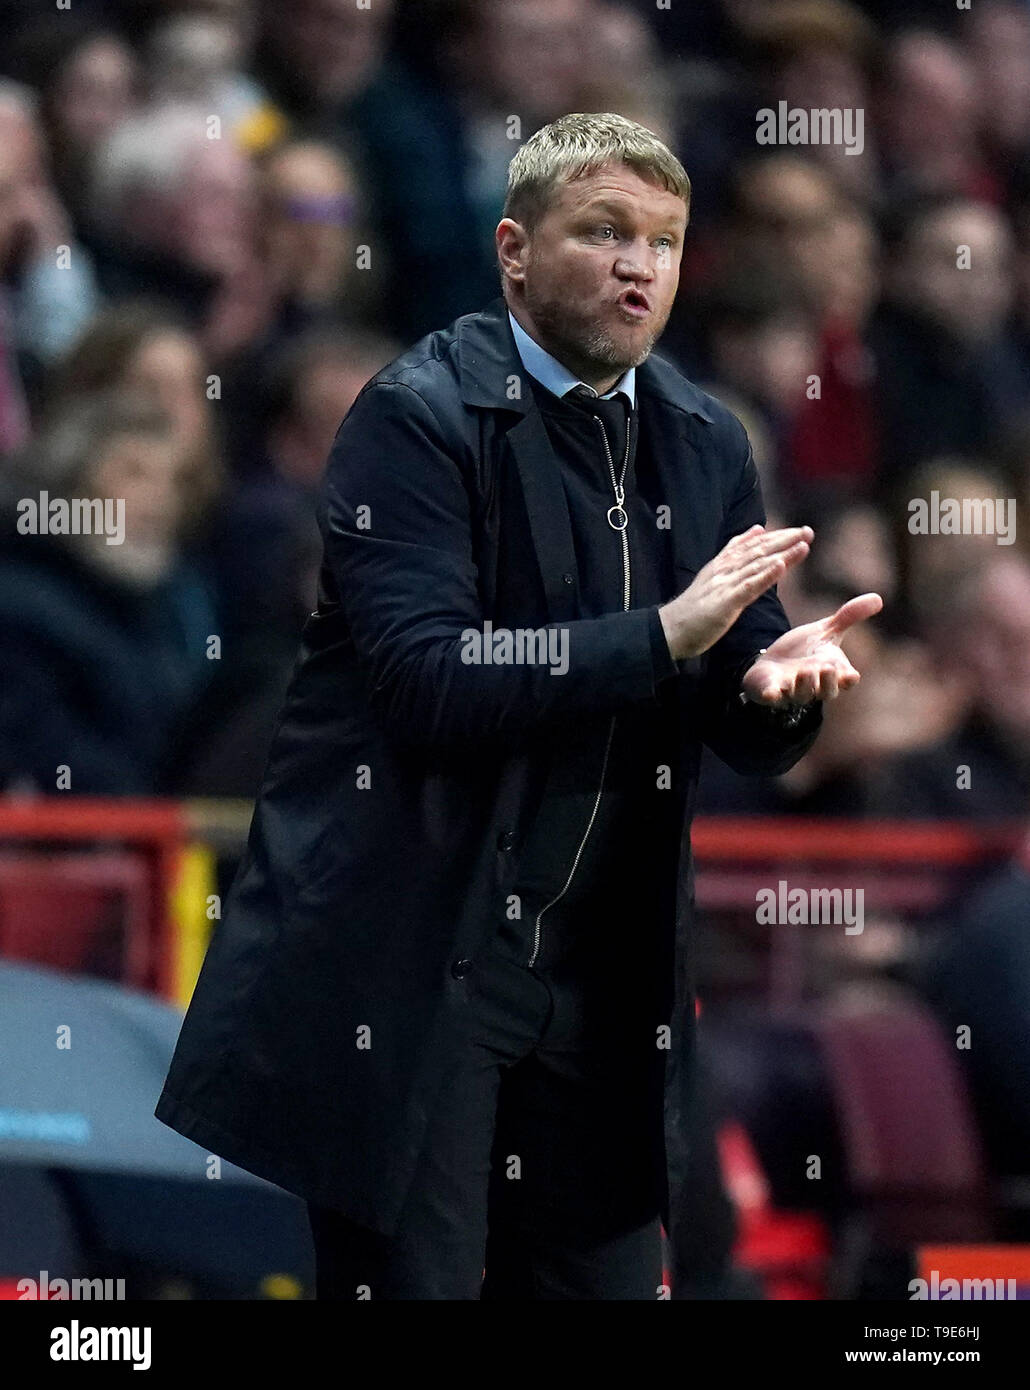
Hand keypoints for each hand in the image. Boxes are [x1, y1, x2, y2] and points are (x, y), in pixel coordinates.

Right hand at [659, 523, 812, 660]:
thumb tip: (755, 531)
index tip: (798, 531)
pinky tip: (781, 566)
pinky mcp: (725, 602)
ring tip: (803, 543)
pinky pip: (749, 586)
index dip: (776, 537)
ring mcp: (724, 585)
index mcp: (722, 565)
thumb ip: (733, 555)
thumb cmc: (692, 609)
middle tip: (808, 531)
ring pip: (757, 565)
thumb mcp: (712, 578)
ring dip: (782, 553)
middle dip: (785, 539)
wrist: (669, 630)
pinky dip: (766, 575)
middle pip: (758, 550)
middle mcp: (724, 570)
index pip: (752, 546)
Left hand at [741, 593, 883, 706]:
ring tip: (805, 671)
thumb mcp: (826, 631)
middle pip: (826, 692)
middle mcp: (814, 686)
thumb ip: (849, 617)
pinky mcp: (771, 692)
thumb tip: (878, 598)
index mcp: (831, 673)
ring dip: (804, 685)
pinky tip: (771, 693)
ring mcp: (792, 691)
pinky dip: (772, 696)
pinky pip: (772, 698)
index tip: (852, 675)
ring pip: (800, 695)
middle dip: (828, 682)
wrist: (774, 662)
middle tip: (827, 668)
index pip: (845, 680)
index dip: (848, 679)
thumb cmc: (804, 649)